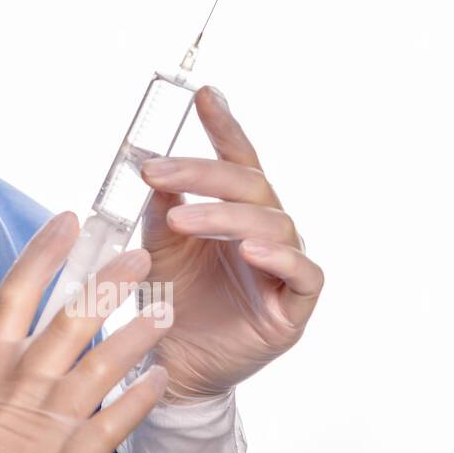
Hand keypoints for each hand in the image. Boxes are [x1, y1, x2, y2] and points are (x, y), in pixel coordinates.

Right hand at [0, 212, 174, 452]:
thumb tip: (6, 361)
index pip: (17, 293)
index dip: (44, 252)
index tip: (65, 221)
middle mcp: (20, 385)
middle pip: (71, 319)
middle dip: (108, 283)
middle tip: (138, 256)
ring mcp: (49, 421)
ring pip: (102, 364)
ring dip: (136, 334)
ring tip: (163, 312)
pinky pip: (116, 423)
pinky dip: (140, 399)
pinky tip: (158, 380)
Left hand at [136, 84, 324, 401]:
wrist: (173, 359)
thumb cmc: (170, 296)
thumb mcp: (156, 245)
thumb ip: (159, 206)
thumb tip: (151, 165)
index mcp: (233, 209)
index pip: (236, 159)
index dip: (224, 125)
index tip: (204, 93)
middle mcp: (264, 230)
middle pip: (250, 186)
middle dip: (204, 173)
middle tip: (157, 171)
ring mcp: (284, 266)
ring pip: (272, 224)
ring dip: (225, 216)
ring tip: (181, 217)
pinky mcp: (294, 306)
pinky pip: (302, 274)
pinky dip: (279, 258)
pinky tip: (249, 251)